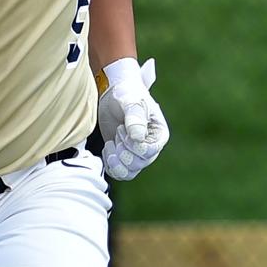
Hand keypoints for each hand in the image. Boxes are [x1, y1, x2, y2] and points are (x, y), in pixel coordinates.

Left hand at [97, 57, 168, 181]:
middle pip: (137, 164)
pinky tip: (108, 148)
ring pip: (128, 173)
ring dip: (115, 160)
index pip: (148, 152)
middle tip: (118, 131)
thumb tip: (138, 138)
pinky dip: (109, 164)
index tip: (123, 127)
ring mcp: (137, 155)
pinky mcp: (123, 157)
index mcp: (159, 135)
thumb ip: (135, 117)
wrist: (116, 95)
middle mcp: (150, 148)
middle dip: (122, 150)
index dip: (132, 144)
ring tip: (111, 143)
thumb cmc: (127, 94)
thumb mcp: (131, 101)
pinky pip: (118, 173)